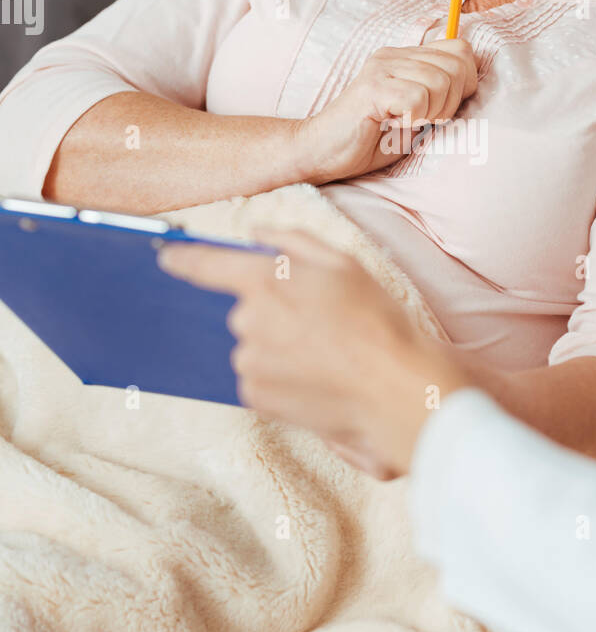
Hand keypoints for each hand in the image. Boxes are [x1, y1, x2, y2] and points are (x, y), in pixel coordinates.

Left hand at [157, 227, 470, 473]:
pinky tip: (315, 376)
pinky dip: (279, 375)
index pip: (207, 264)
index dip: (184, 258)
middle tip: (318, 320)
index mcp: (265, 280)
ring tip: (324, 352)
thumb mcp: (344, 262)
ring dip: (277, 345)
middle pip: (244, 310)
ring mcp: (248, 362)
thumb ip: (291, 241)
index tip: (165, 256)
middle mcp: (247, 321)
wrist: (394, 390)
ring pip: (252, 345)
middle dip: (271, 312)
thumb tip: (254, 235)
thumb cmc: (376, 320)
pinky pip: (257, 377)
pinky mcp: (255, 397)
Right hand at [301, 38, 477, 184]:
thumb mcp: (415, 114)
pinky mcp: (372, 88)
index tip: (443, 108)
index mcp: (406, 57)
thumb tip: (472, 86)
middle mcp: (394, 55)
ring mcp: (382, 68)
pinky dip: (413, 119)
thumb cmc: (369, 139)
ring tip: (406, 122)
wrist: (321, 152)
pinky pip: (417, 99)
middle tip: (425, 119)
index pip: (461, 50)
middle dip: (452, 101)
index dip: (465, 82)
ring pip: (440, 82)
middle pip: (457, 64)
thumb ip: (438, 96)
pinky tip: (393, 124)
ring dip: (432, 113)